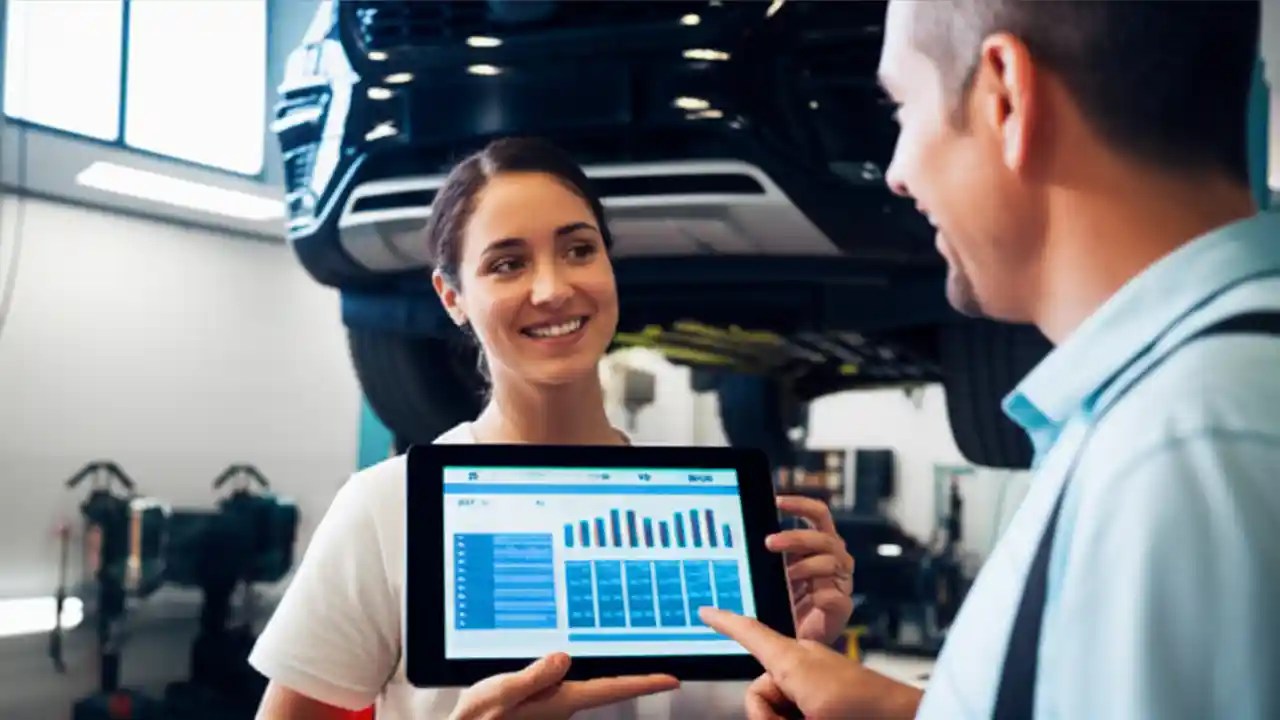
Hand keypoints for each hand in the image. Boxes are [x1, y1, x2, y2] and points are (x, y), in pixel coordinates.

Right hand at [448, 653, 679, 719]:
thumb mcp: (501, 693)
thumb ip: (533, 677)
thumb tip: (564, 658)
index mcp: (560, 702)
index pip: (611, 690)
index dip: (644, 684)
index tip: (673, 680)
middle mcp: (562, 705)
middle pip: (606, 688)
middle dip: (633, 679)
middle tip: (664, 674)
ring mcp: (553, 706)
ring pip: (584, 685)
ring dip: (606, 677)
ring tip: (633, 669)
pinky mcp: (541, 703)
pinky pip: (564, 685)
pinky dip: (576, 675)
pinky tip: (574, 667)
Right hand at [699, 608, 920, 719]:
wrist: (908, 717)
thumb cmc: (862, 710)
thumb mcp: (809, 715)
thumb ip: (770, 707)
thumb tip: (763, 708)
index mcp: (791, 660)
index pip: (749, 633)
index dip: (725, 623)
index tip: (705, 612)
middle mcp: (801, 664)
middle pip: (760, 692)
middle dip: (769, 717)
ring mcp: (817, 678)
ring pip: (780, 704)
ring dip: (789, 718)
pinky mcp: (830, 692)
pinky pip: (800, 705)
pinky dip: (801, 716)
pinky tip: (820, 719)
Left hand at [768, 496, 854, 644]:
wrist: (800, 641)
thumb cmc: (789, 602)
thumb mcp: (777, 573)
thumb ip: (772, 556)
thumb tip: (753, 538)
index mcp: (820, 545)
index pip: (817, 515)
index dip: (801, 505)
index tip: (778, 501)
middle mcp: (835, 558)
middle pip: (823, 537)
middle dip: (796, 537)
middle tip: (770, 543)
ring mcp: (841, 582)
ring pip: (830, 561)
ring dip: (804, 566)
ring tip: (786, 576)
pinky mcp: (843, 606)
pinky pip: (834, 595)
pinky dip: (820, 595)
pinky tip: (810, 599)